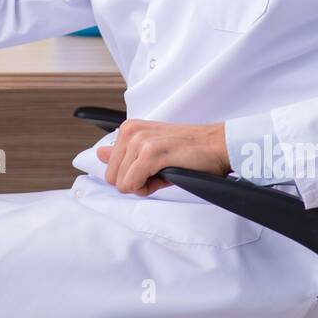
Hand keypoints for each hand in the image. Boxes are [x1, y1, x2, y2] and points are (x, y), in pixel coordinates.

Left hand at [95, 119, 230, 197]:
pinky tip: (165, 176)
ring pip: (121, 183)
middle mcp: (130, 131)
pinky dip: (148, 188)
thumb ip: (123, 154)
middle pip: (112, 178)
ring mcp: (140, 141)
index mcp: (129, 129)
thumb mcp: (150, 150)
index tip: (152, 168)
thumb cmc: (188, 150)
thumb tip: (100, 154)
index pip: (110, 168)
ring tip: (165, 171)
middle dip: (135, 183)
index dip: (132, 176)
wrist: (218, 145)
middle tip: (158, 173)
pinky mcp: (150, 153)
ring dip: (144, 185)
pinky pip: (132, 184)